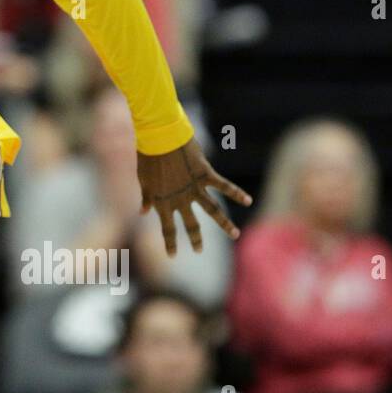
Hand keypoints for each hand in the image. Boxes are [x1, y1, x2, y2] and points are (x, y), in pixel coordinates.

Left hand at [136, 137, 250, 255]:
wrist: (159, 136)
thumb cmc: (148, 156)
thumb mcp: (143, 179)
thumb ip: (146, 197)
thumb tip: (143, 211)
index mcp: (163, 202)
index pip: (167, 228)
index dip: (170, 243)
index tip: (173, 256)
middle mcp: (180, 199)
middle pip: (191, 223)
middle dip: (195, 238)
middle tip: (199, 251)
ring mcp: (194, 188)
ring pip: (213, 210)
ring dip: (225, 224)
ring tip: (235, 235)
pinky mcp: (205, 174)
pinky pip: (224, 186)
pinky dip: (237, 193)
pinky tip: (248, 200)